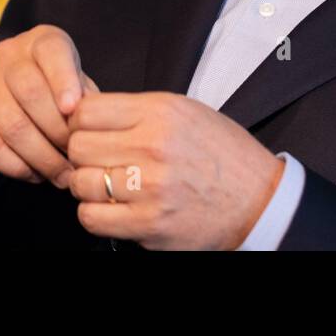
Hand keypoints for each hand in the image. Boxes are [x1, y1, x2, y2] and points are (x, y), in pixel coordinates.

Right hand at [0, 24, 98, 186]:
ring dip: (41, 158)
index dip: (63, 80)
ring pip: (11, 126)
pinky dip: (17, 168)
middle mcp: (7, 56)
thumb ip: (84, 95)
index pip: (51, 52)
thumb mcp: (71, 78)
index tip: (73, 108)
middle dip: (58, 131)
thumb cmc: (48, 84)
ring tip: (62, 174)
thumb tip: (96, 122)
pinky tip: (36, 174)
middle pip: (30, 93)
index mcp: (40, 42)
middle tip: (76, 157)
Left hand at [63, 92, 284, 249]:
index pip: (86, 110)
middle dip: (81, 154)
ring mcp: (150, 187)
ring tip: (106, 185)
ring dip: (88, 186)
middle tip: (97, 160)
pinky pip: (92, 218)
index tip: (89, 131)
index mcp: (161, 111)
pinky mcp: (148, 224)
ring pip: (81, 183)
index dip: (80, 121)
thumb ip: (139, 111)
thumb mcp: (187, 112)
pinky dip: (94, 214)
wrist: (258, 200)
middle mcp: (153, 145)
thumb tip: (88, 116)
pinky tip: (112, 207)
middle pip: (77, 146)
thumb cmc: (222, 154)